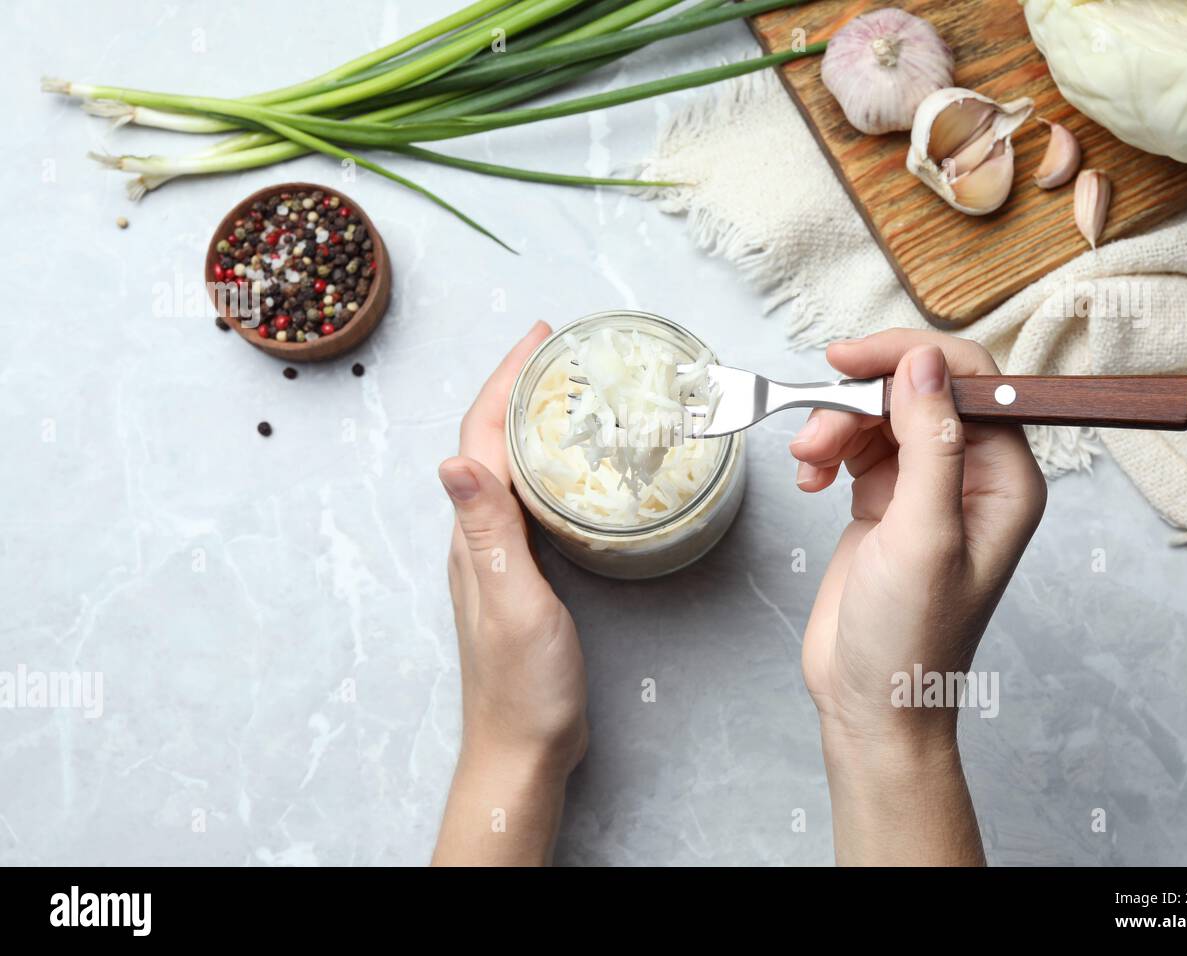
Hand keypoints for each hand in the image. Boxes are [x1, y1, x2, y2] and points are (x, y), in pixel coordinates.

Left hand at [432, 321, 586, 865]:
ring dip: (529, 420)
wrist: (520, 749)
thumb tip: (454, 457)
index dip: (505, 380)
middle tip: (559, 350)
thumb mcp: (513, 602)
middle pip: (489, 440)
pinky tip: (570, 467)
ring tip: (567, 390)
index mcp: (474, 533)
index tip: (538, 337)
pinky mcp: (519, 574)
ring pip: (507, 467)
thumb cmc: (522, 686)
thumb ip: (488, 531)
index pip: (481, 435)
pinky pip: (526, 499)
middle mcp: (476, 536)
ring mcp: (495, 555)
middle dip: (517, 387)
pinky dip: (544, 464)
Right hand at [790, 329, 1046, 863]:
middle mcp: (972, 476)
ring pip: (878, 417)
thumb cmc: (911, 636)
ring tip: (807, 464)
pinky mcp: (885, 502)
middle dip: (859, 401)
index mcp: (1006, 479)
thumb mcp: (923, 534)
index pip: (969, 381)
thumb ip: (930, 442)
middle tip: (816, 425)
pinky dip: (826, 452)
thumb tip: (924, 364)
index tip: (850, 360)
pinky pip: (855, 447)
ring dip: (834, 428)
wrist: (871, 699)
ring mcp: (926, 488)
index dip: (910, 358)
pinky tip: (809, 479)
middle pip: (916, 392)